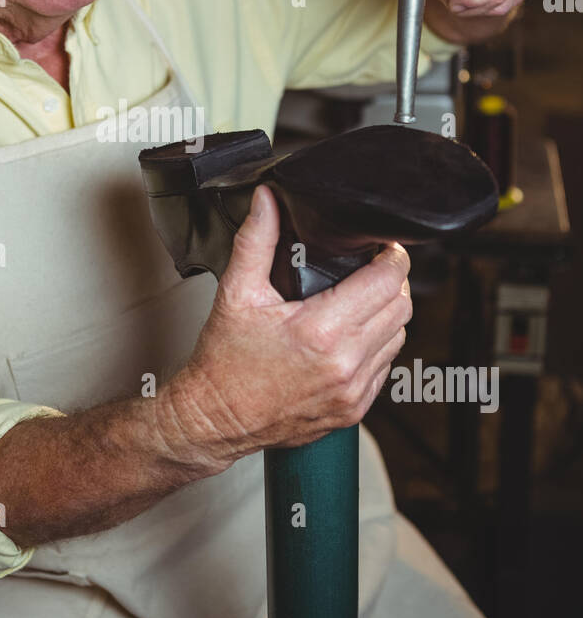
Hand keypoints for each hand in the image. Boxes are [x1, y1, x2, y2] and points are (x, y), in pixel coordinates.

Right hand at [167, 185, 411, 469]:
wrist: (216, 418)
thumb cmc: (224, 361)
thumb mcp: (237, 293)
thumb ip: (256, 240)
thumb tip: (267, 200)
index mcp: (321, 331)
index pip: (388, 281)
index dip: (392, 256)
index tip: (381, 247)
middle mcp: (345, 363)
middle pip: (402, 307)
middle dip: (392, 282)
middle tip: (370, 269)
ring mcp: (354, 391)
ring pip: (399, 337)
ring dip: (385, 315)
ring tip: (358, 303)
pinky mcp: (354, 410)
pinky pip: (385, 367)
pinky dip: (375, 347)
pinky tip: (348, 338)